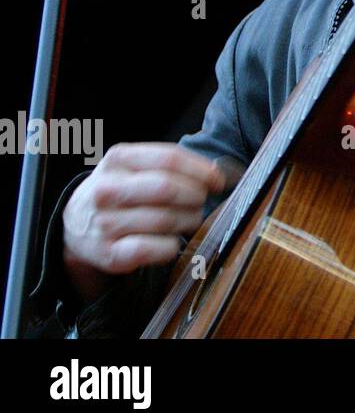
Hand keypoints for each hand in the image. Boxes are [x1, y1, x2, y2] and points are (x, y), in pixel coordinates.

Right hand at [62, 142, 226, 302]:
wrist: (75, 225)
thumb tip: (221, 173)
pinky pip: (155, 249)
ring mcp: (105, 223)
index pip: (169, 158)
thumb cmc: (121, 190)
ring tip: (190, 219)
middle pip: (167, 188)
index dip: (201, 169)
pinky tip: (172, 241)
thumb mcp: (135, 166)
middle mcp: (106, 189)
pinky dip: (172, 245)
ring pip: (165, 219)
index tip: (218, 180)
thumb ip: (171, 165)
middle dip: (196, 195)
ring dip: (189, 220)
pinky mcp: (110, 254)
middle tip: (202, 201)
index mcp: (118, 160)